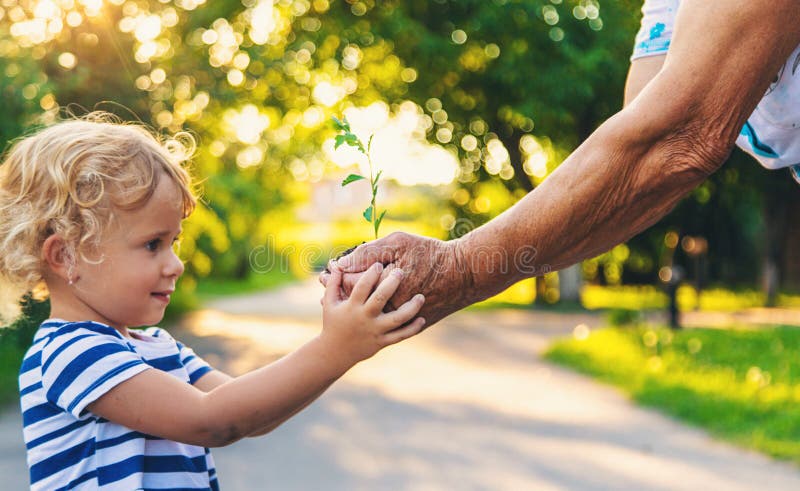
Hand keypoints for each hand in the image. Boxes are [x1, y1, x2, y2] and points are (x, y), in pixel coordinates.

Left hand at [319, 232, 470, 325]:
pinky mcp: (413, 324)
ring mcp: (401, 319)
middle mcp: (388, 308)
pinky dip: (377, 315)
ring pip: (370, 316)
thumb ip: (368, 253)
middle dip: (338, 294)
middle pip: (356, 303)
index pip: (348, 283)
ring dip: (356, 307)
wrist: (464, 274)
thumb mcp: (399, 244)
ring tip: (344, 300)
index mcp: (380, 287)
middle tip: (326, 286)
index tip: (325, 272)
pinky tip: (370, 308)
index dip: (333, 276)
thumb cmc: (432, 254)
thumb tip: (340, 263)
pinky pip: (389, 323)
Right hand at [320, 261, 425, 365]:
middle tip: (401, 271)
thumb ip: (333, 283)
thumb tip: (338, 264)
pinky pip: (400, 335)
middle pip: (380, 299)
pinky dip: (412, 329)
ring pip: (396, 319)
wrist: (335, 353)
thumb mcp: (330, 303)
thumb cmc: (333, 324)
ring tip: (421, 297)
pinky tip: (422, 319)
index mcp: (352, 307)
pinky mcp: (382, 342)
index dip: (370, 274)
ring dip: (411, 308)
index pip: (362, 287)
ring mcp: (374, 331)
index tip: (379, 264)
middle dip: (391, 283)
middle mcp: (364, 318)